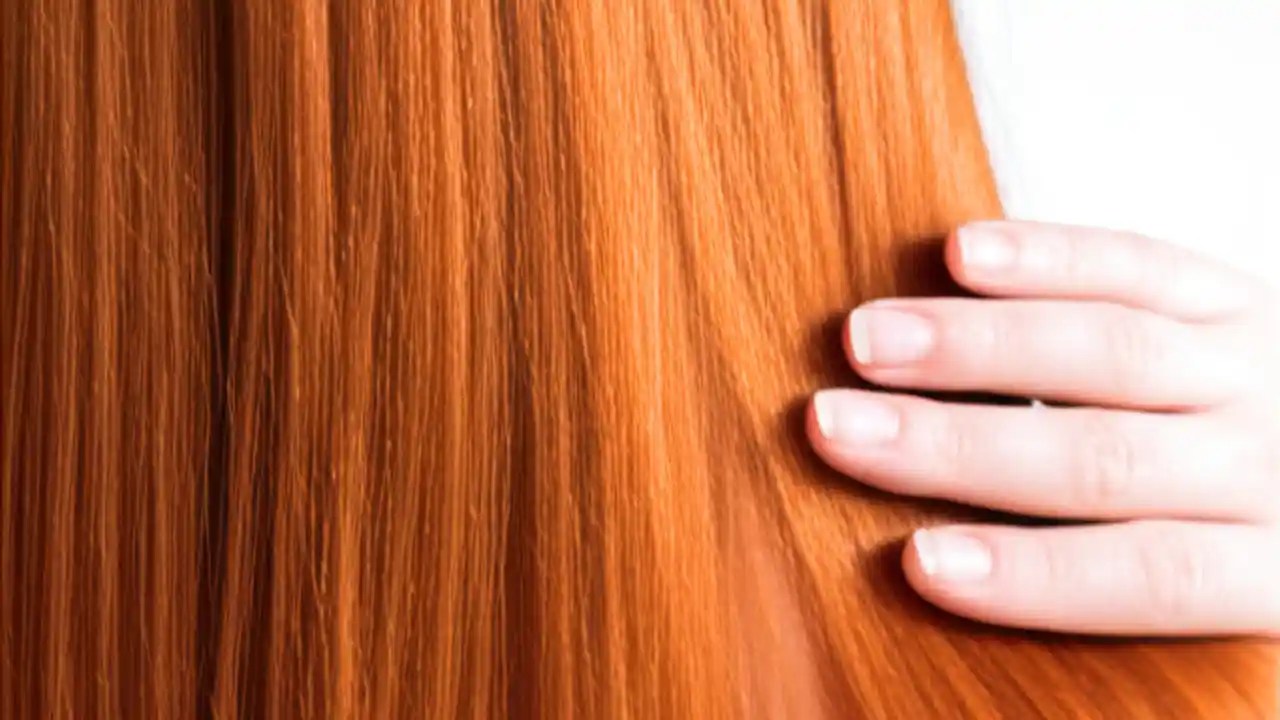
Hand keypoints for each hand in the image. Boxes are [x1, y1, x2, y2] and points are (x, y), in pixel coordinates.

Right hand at [807, 220, 1279, 635]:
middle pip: (1103, 458)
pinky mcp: (1231, 295)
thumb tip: (964, 594)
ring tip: (865, 340)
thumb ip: (1139, 596)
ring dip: (972, 345)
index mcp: (1277, 570)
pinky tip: (962, 253)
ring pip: (1110, 348)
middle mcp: (1271, 464)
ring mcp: (1253, 366)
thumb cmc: (1254, 549)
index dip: (1032, 571)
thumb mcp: (1245, 602)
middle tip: (837, 430)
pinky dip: (1047, 255)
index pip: (1150, 574)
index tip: (918, 562)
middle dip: (956, 445)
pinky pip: (1139, 263)